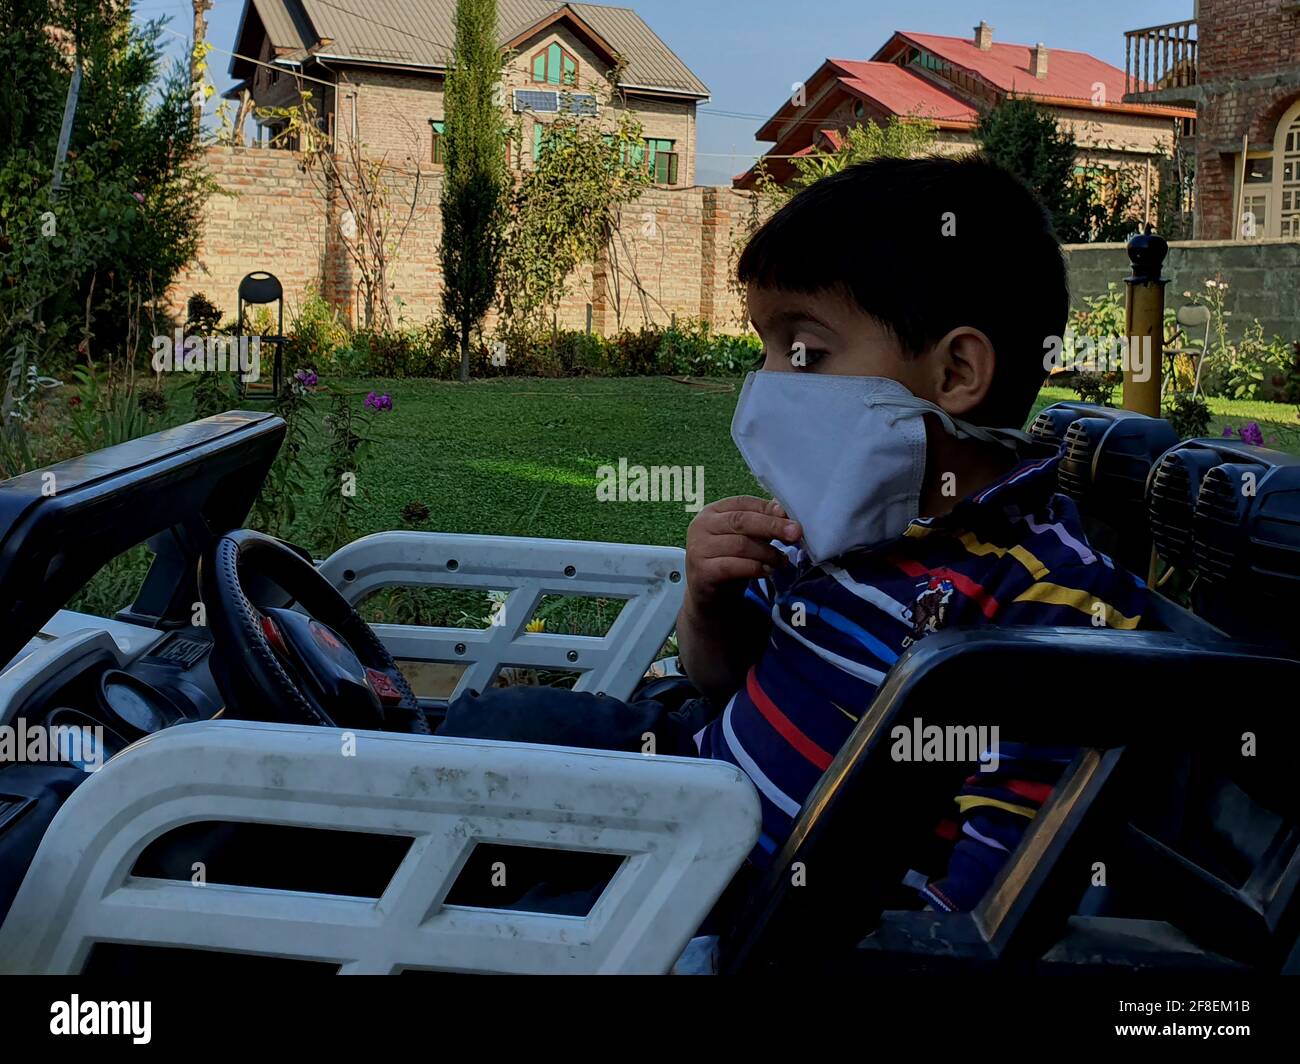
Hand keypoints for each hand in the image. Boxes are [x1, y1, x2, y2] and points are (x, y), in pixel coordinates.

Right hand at [683, 496, 800, 612]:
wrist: (708, 595)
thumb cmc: (728, 560)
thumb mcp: (744, 538)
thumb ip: (762, 524)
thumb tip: (785, 512)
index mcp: (712, 512)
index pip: (742, 503)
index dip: (767, 508)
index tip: (789, 516)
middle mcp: (701, 526)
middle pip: (741, 521)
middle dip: (772, 526)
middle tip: (795, 534)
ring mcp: (699, 549)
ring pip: (740, 545)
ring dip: (768, 553)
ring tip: (782, 561)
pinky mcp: (702, 571)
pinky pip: (734, 567)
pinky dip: (755, 568)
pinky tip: (768, 571)